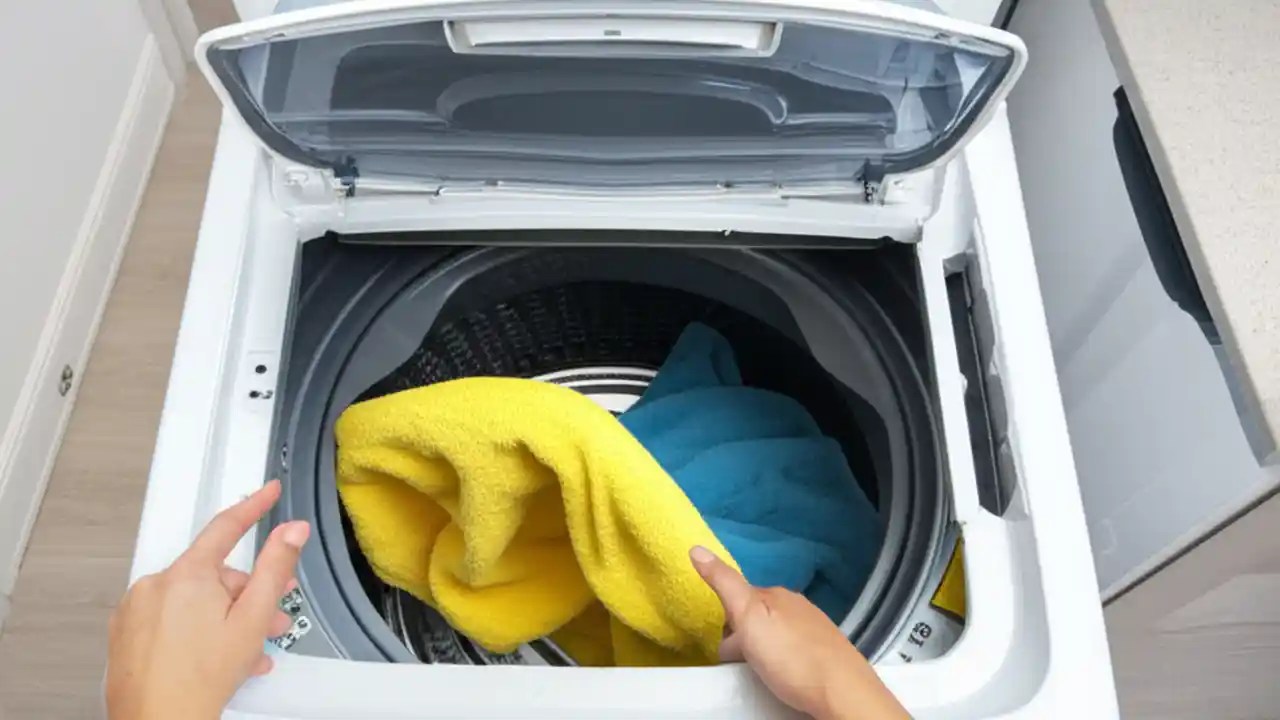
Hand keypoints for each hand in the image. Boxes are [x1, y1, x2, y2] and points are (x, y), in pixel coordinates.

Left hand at [107, 480, 308, 719]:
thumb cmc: (200, 680)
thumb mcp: (253, 619)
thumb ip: (276, 568)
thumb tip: (293, 530)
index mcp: (187, 575)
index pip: (227, 527)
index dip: (254, 507)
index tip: (268, 492)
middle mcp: (156, 585)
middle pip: (214, 576)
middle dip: (246, 596)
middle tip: (270, 621)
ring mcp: (137, 610)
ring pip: (193, 601)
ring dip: (224, 619)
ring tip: (245, 651)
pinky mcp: (127, 633)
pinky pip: (169, 619)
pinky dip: (194, 631)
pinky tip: (213, 655)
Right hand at [690, 546, 908, 719]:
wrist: (841, 690)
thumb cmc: (790, 655)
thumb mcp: (748, 616)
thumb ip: (724, 583)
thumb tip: (696, 548)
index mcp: (776, 595)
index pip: (739, 598)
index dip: (726, 622)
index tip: (724, 647)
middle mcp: (796, 604)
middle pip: (758, 616)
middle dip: (744, 636)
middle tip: (741, 662)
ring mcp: (814, 626)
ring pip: (776, 632)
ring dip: (763, 648)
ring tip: (762, 672)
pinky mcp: (826, 649)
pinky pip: (794, 647)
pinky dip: (783, 658)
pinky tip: (785, 673)